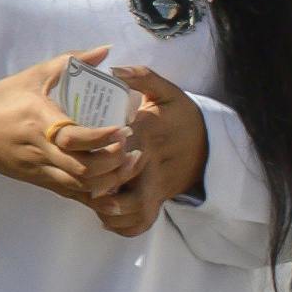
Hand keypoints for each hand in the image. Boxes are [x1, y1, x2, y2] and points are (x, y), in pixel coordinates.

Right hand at [0, 50, 121, 201]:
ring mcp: (39, 169)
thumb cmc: (1, 99)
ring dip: (109, 180)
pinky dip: (95, 194)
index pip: (73, 137)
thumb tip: (106, 50)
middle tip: (133, 149)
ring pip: (80, 186)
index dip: (102, 138)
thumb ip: (71, 61)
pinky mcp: (40, 181)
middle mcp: (39, 149)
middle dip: (113, 163)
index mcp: (37, 120)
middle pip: (82, 168)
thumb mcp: (32, 75)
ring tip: (129, 164)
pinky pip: (72, 194)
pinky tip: (114, 184)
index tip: (123, 129)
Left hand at [74, 63, 209, 235]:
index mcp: (150, 133)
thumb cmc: (180, 116)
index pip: (125, 141)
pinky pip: (141, 222)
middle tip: (81, 176)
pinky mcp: (157, 200)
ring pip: (134, 207)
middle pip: (125, 178)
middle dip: (102, 181)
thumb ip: (143, 76)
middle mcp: (152, 163)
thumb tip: (114, 67)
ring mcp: (156, 185)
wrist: (209, 146)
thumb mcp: (167, 92)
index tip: (83, 142)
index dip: (104, 145)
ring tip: (93, 200)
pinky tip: (104, 215)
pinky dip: (123, 224)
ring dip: (111, 208)